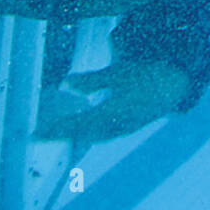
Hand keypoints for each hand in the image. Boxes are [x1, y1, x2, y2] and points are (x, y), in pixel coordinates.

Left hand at [33, 60, 191, 143]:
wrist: (173, 87)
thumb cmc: (145, 76)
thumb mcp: (118, 74)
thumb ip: (91, 81)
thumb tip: (63, 84)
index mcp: (113, 113)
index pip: (78, 124)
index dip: (55, 129)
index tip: (35, 132)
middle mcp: (116, 126)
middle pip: (81, 134)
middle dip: (59, 134)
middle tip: (37, 135)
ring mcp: (121, 130)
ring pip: (91, 136)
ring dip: (70, 136)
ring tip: (50, 135)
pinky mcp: (124, 129)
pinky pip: (99, 135)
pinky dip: (84, 134)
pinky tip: (75, 132)